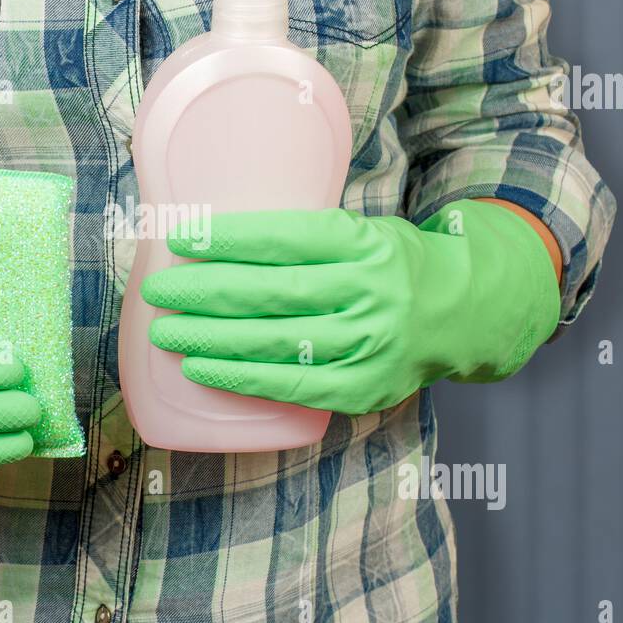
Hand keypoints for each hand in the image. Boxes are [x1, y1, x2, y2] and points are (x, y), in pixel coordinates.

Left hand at [142, 201, 560, 414]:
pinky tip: (203, 368)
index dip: (229, 239)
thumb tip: (215, 238)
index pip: (287, 238)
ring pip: (274, 342)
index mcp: (367, 245)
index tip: (181, 238)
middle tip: (158, 290)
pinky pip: (291, 385)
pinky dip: (240, 378)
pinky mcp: (364, 388)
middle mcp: (371, 294)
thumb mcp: (364, 233)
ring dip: (211, 338)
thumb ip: (305, 239)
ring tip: (166, 331)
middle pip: (271, 293)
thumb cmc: (393, 266)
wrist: (463, 314)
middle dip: (204, 292)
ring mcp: (370, 345)